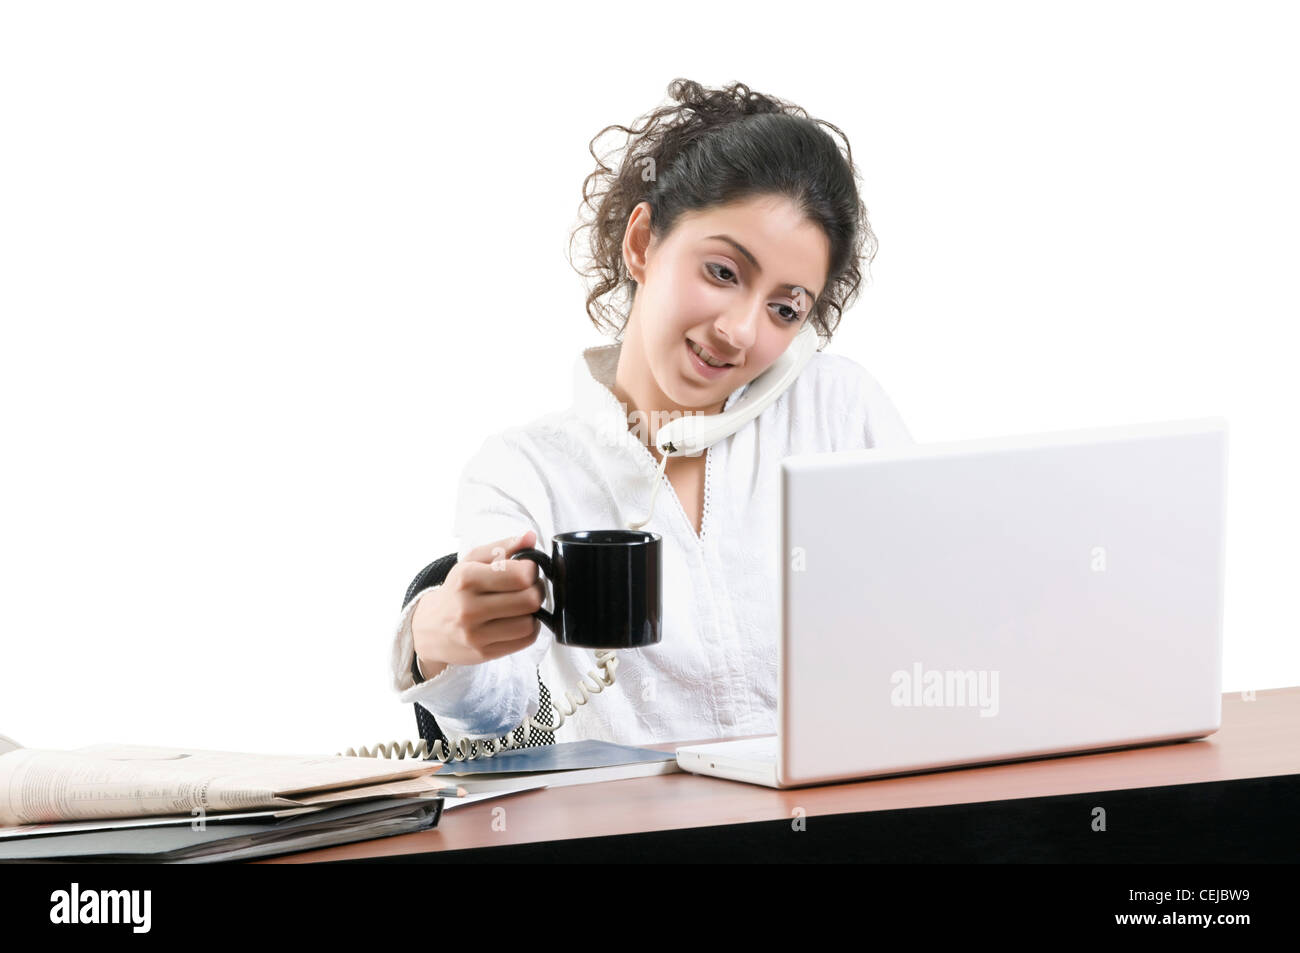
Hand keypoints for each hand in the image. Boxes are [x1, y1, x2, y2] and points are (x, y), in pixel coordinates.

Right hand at [412, 530, 546, 676]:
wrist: (428, 629)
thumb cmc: (456, 591)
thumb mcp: (471, 562)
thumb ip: (502, 546)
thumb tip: (530, 537)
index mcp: (467, 578)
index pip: (521, 574)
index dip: (532, 571)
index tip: (527, 571)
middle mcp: (468, 607)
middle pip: (530, 599)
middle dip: (536, 590)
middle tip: (529, 588)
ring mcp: (475, 634)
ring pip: (529, 622)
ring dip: (533, 613)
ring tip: (521, 606)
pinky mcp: (483, 653)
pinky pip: (525, 640)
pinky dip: (529, 629)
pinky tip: (517, 621)